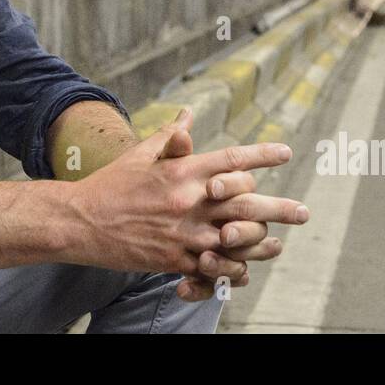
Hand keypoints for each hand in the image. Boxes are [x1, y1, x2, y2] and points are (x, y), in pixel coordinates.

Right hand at [68, 109, 304, 297]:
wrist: (80, 222)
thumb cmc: (110, 184)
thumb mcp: (139, 154)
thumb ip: (169, 138)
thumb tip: (187, 116)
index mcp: (181, 171)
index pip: (231, 159)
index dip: (261, 155)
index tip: (286, 152)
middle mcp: (188, 201)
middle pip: (244, 202)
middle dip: (279, 208)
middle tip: (304, 211)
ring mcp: (182, 233)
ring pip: (235, 239)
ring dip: (262, 242)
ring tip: (279, 243)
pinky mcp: (173, 259)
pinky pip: (212, 267)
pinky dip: (230, 268)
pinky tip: (244, 267)